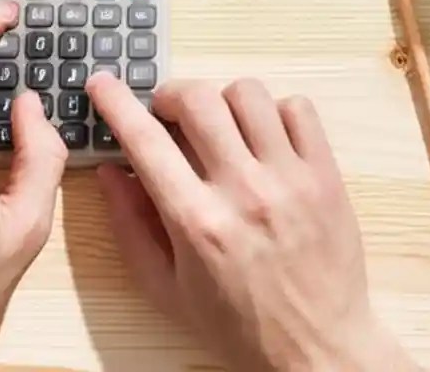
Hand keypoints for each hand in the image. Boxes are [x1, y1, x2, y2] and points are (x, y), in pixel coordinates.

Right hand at [88, 75, 417, 371]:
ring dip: (222, 100)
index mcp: (197, 223)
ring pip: (249, 94)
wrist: (316, 349)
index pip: (146, 141)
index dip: (116, 103)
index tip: (102, 83)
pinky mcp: (326, 176)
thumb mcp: (166, 289)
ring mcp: (291, 179)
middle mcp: (244, 192)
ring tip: (218, 126)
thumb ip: (131, 227)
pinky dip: (274, 112)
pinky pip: (299, 110)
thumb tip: (109, 171)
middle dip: (171, 94)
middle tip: (166, 113)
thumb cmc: (236, 325)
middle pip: (199, 99)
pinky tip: (263, 138)